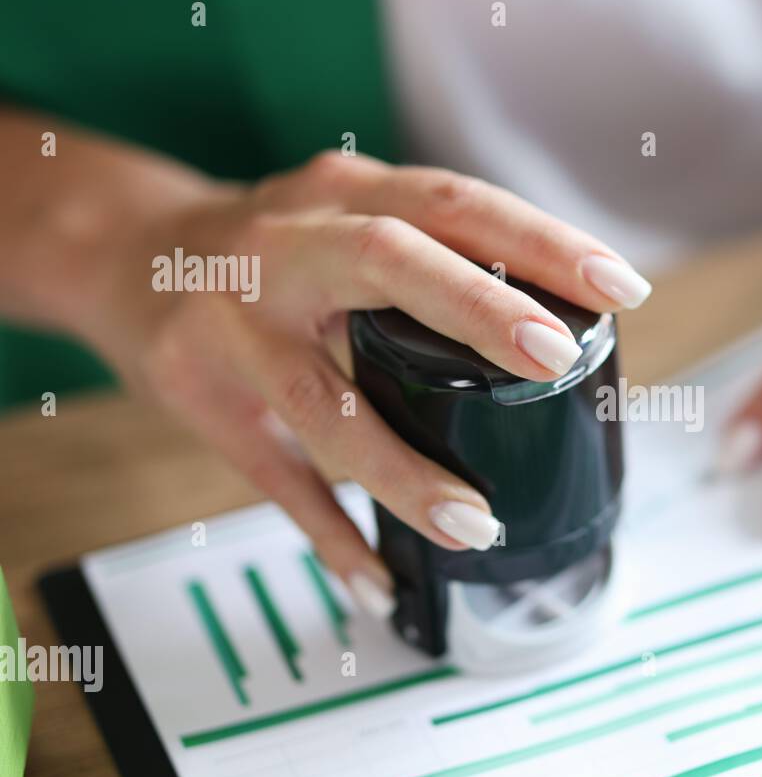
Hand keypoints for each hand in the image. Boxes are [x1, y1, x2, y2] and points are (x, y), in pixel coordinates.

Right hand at [87, 152, 650, 614]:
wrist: (125, 258)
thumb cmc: (275, 248)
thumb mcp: (347, 217)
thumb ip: (434, 256)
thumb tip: (567, 322)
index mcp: (345, 195)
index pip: (455, 205)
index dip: (541, 242)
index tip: (621, 287)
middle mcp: (286, 247)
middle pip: (386, 264)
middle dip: (478, 309)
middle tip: (555, 359)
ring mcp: (236, 328)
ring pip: (324, 405)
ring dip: (404, 471)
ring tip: (477, 523)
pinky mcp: (203, 401)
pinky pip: (276, 483)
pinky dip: (331, 538)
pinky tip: (382, 581)